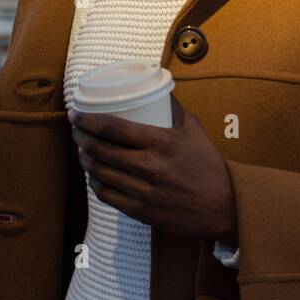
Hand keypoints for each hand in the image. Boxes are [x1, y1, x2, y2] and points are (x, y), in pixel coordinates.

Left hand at [69, 94, 237, 242]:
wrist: (223, 206)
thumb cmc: (208, 165)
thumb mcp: (194, 131)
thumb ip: (175, 109)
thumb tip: (159, 89)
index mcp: (162, 142)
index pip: (114, 128)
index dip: (88, 120)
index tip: (77, 114)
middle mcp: (150, 166)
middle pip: (101, 150)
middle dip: (81, 138)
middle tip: (76, 131)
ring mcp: (143, 191)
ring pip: (100, 173)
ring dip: (85, 160)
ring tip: (82, 151)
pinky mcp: (141, 211)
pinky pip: (107, 196)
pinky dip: (95, 184)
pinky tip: (94, 176)